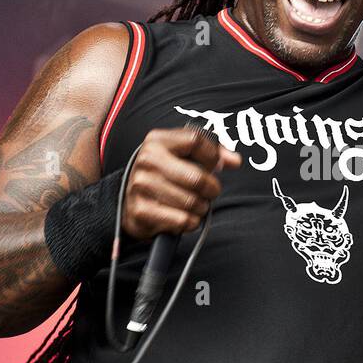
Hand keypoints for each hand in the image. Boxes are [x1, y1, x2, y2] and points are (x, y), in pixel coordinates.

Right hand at [121, 127, 241, 239]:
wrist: (127, 201)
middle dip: (211, 189)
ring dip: (201, 207)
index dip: (213, 155)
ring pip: (192, 202)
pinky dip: (191, 222)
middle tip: (210, 191)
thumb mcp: (181, 155)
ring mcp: (142, 186)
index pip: (195, 141)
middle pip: (198, 177)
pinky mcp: (142, 211)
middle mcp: (147, 160)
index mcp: (157, 141)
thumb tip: (234, 161)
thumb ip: (211, 153)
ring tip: (195, 204)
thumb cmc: (161, 175)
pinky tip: (184, 216)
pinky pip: (183, 220)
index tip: (216, 166)